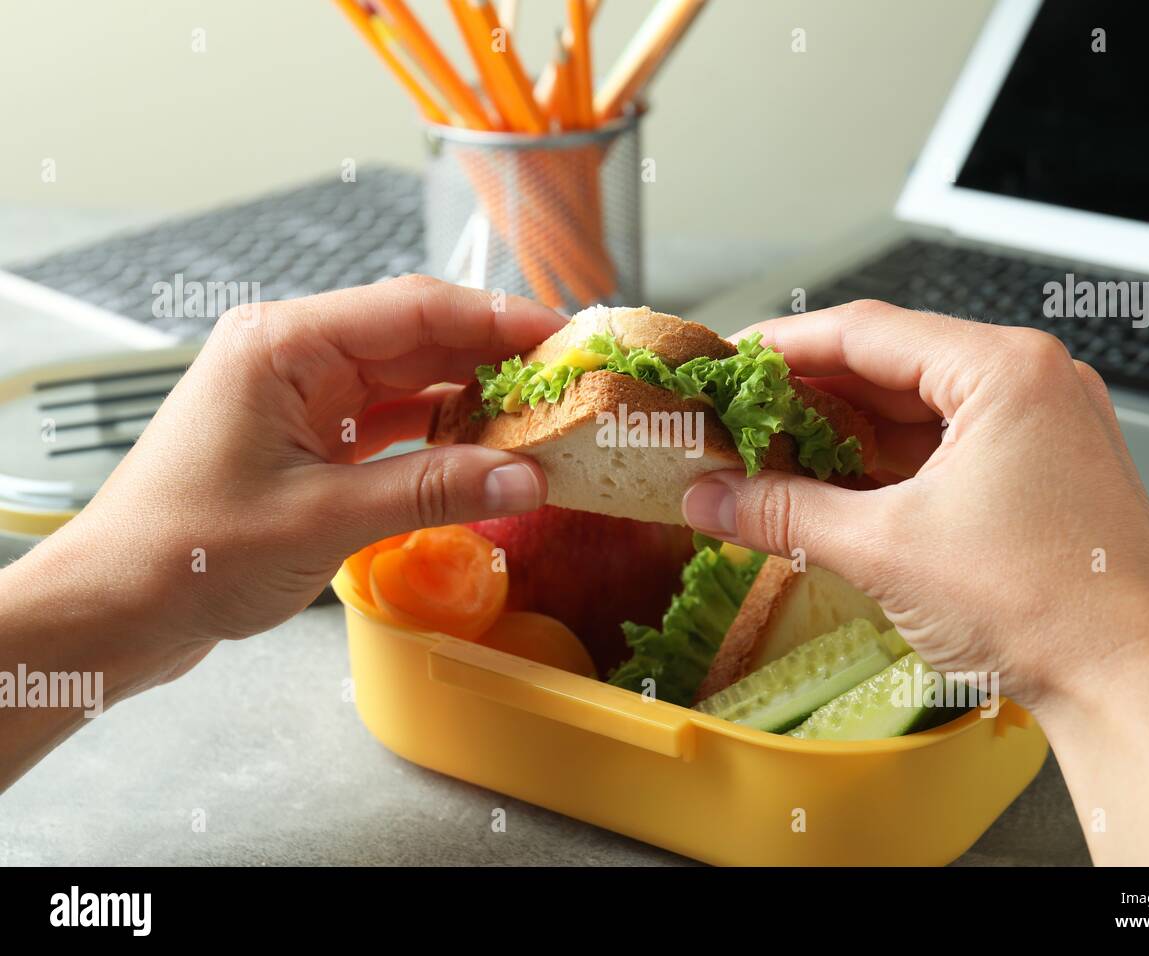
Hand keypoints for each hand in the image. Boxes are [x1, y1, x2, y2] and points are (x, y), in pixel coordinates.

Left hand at [14, 276, 559, 679]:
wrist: (115, 607)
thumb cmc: (184, 553)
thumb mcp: (321, 520)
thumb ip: (432, 492)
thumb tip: (527, 478)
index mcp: (285, 344)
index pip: (415, 308)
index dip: (499, 318)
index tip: (565, 336)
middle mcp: (296, 355)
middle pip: (421, 337)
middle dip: (498, 358)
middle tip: (571, 380)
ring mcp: (303, 396)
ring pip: (413, 380)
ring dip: (475, 401)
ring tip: (544, 419)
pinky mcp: (311, 437)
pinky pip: (394, 421)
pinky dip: (443, 437)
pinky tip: (489, 452)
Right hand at [680, 299, 1148, 863]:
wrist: (1135, 687)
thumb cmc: (1045, 607)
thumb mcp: (885, 550)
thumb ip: (785, 514)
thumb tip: (710, 500)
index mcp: (1006, 371)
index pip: (867, 333)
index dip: (784, 348)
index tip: (729, 364)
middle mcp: (1035, 383)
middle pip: (893, 365)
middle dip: (810, 396)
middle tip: (742, 418)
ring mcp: (1046, 427)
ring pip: (921, 409)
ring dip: (847, 433)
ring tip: (776, 455)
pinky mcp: (1046, 472)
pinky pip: (950, 447)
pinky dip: (890, 464)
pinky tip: (837, 486)